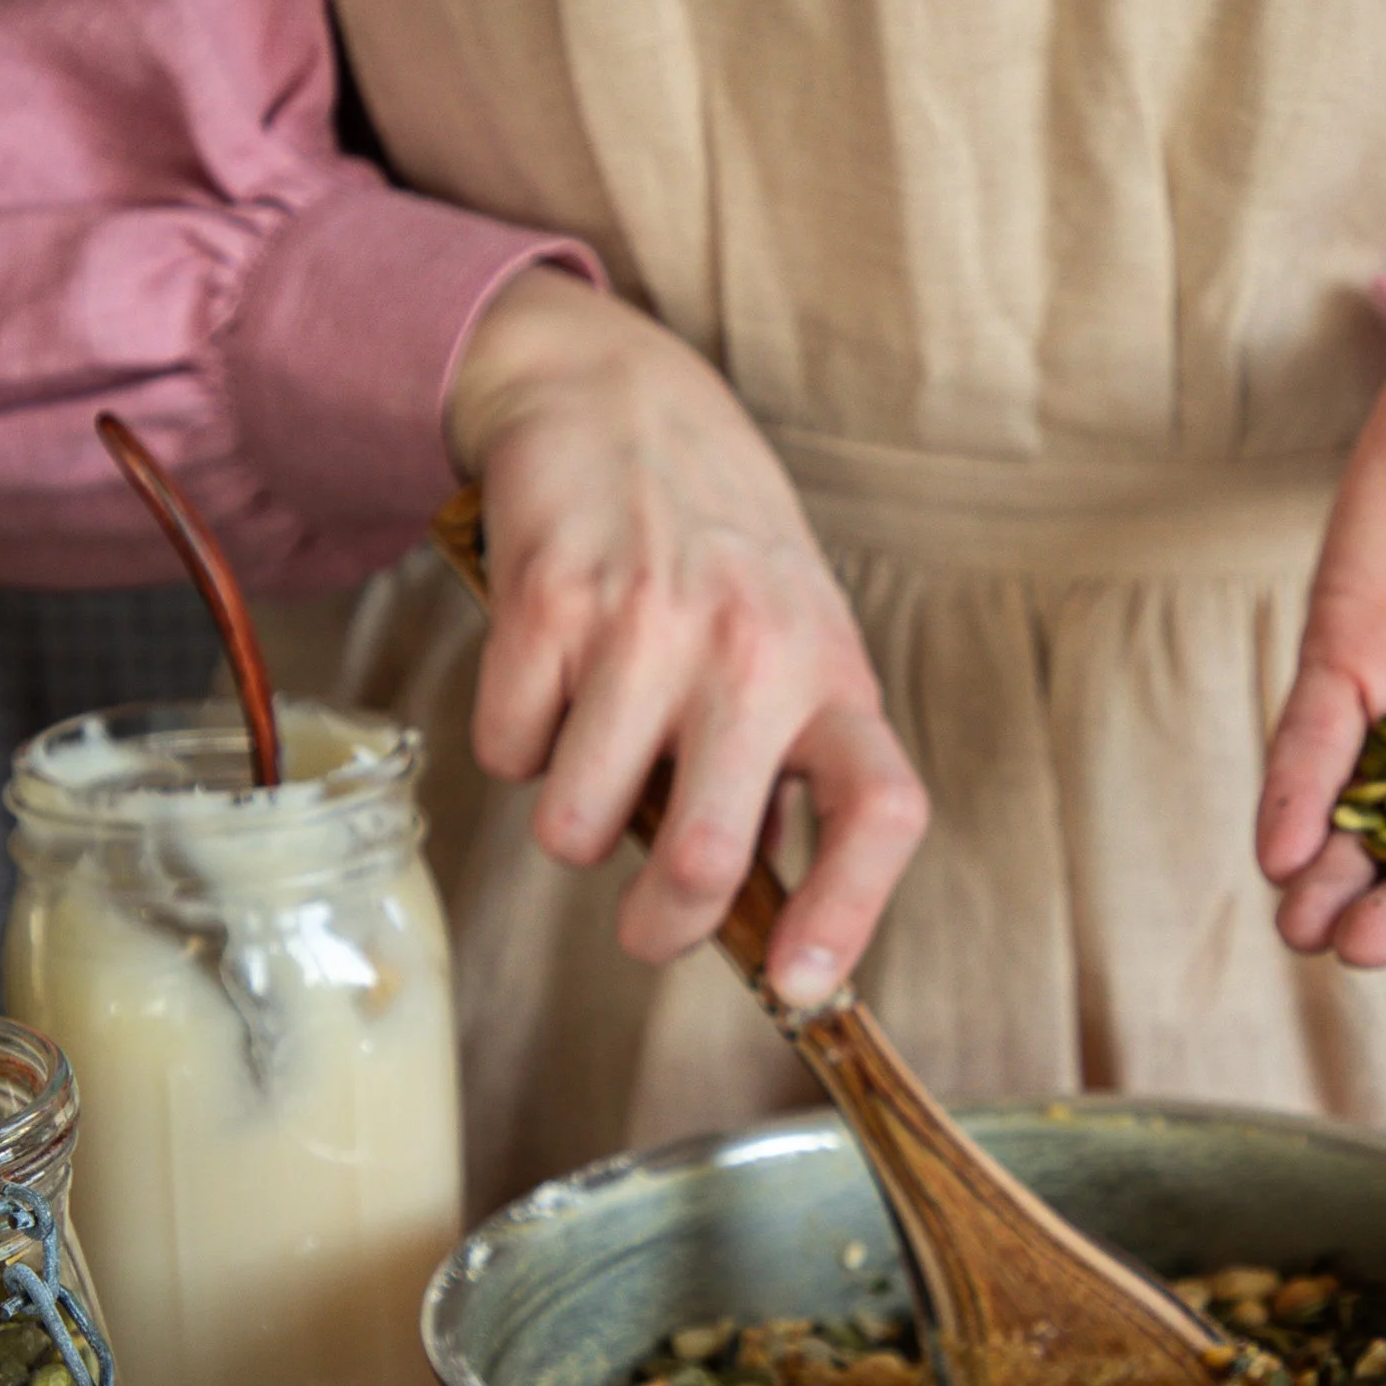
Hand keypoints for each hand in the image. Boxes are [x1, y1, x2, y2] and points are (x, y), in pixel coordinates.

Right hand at [447, 269, 927, 1000]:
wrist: (617, 397)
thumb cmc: (717, 548)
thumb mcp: (794, 643)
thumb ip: (789, 767)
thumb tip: (766, 912)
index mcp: (831, 676)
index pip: (880, 808)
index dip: (849, 914)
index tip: (803, 988)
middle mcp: (752, 653)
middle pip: (705, 859)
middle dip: (658, 928)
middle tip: (644, 928)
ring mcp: (647, 627)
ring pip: (575, 829)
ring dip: (567, 818)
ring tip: (594, 742)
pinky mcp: (547, 603)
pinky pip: (505, 754)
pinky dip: (512, 744)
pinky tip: (546, 677)